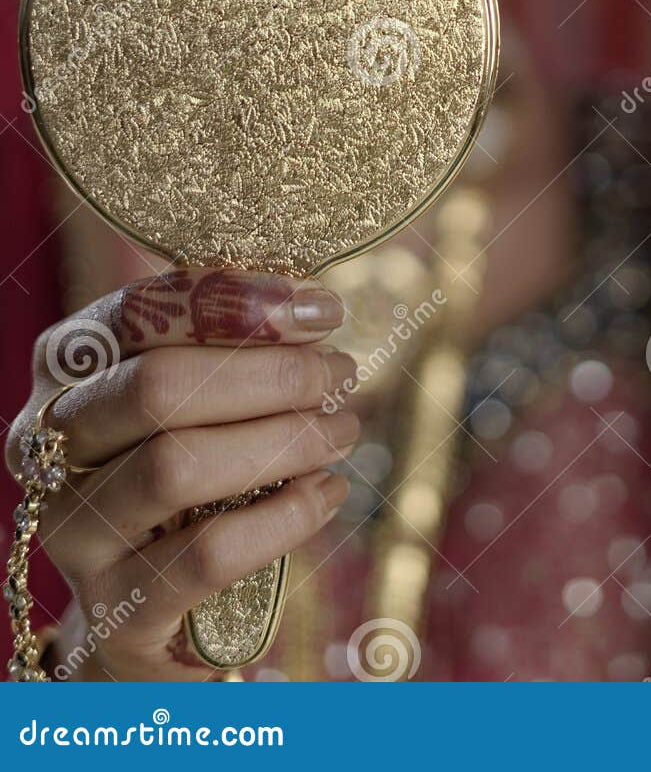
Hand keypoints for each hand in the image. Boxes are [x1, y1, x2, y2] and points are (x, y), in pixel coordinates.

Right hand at [6, 267, 357, 679]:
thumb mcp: (192, 401)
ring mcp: (75, 531)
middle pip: (156, 387)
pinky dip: (284, 517)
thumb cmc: (180, 473)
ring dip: (282, 441)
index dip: (238, 303)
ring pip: (177, 467)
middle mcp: (49, 445)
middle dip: (270, 375)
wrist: (140, 607)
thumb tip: (310, 306)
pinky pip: (207, 555)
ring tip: (342, 430)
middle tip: (341, 374)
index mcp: (68, 369)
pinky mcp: (115, 608)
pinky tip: (326, 493)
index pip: (142, 313)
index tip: (323, 310)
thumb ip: (231, 348)